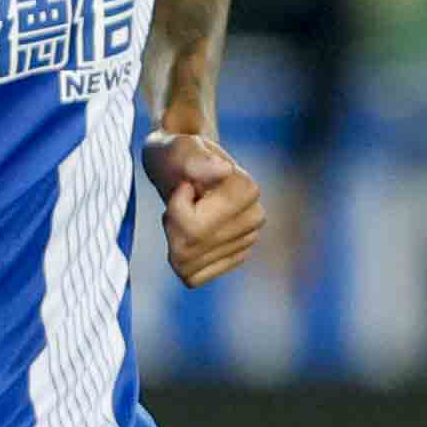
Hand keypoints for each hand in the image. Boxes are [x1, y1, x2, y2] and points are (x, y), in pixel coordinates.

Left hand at [144, 128, 266, 284]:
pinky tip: (189, 234)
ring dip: (174, 241)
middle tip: (180, 201)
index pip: (193, 228)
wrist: (181, 166)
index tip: (183, 187)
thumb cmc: (175, 156)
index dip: (175, 209)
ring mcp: (248, 240)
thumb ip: (194, 159)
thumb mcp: (175, 150)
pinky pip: (194, 277)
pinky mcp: (235, 258)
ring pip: (189, 265)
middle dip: (172, 226)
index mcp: (247, 192)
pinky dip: (181, 259)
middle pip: (190, 248)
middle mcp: (255, 218)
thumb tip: (222, 170)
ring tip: (186, 213)